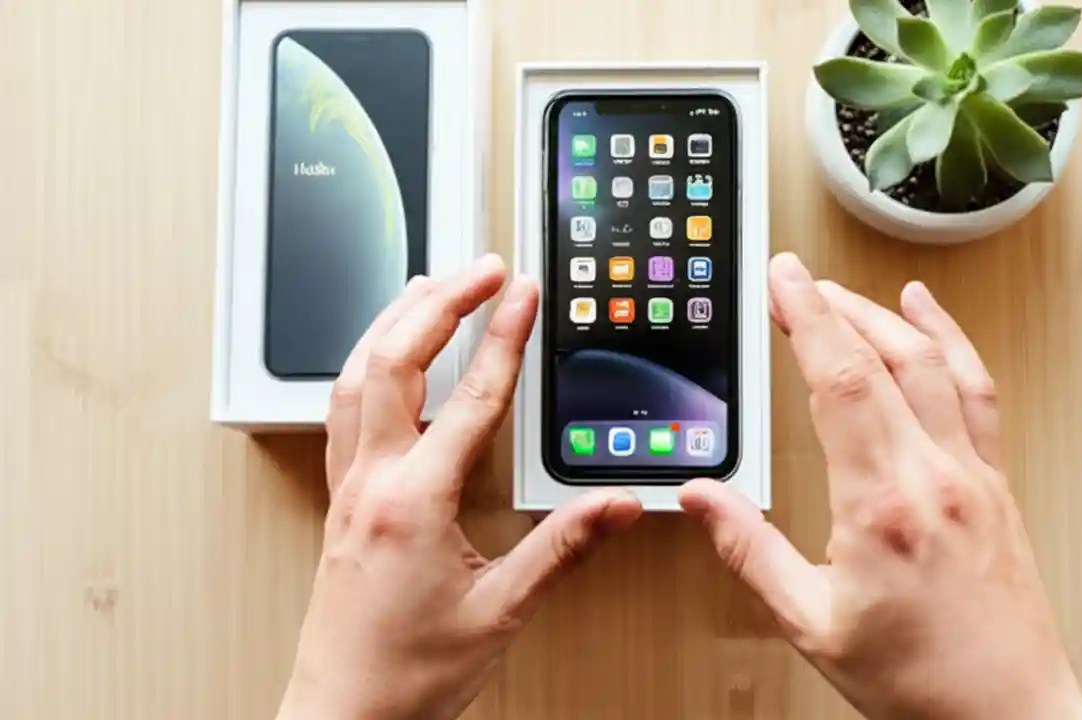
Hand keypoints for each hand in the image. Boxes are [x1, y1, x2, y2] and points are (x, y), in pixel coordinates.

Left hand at [277, 256, 642, 719]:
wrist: (342, 717)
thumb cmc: (406, 676)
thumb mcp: (500, 612)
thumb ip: (563, 549)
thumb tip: (616, 506)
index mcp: (413, 503)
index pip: (468, 400)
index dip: (502, 339)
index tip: (520, 295)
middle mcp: (371, 484)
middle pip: (393, 363)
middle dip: (438, 303)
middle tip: (478, 268)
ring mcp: (347, 490)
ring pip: (355, 379)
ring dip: (393, 324)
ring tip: (430, 288)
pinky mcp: (339, 503)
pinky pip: (344, 412)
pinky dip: (368, 367)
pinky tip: (384, 362)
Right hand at [681, 254, 1081, 719]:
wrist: (1009, 715)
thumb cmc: (920, 682)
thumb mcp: (811, 624)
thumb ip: (749, 552)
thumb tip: (704, 498)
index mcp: (882, 506)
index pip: (839, 382)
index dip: (807, 318)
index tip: (783, 281)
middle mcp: (935, 477)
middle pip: (883, 358)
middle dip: (833, 305)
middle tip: (796, 277)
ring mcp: (974, 476)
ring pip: (934, 365)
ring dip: (886, 317)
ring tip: (848, 290)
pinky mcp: (996, 486)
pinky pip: (978, 394)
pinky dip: (953, 345)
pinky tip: (933, 323)